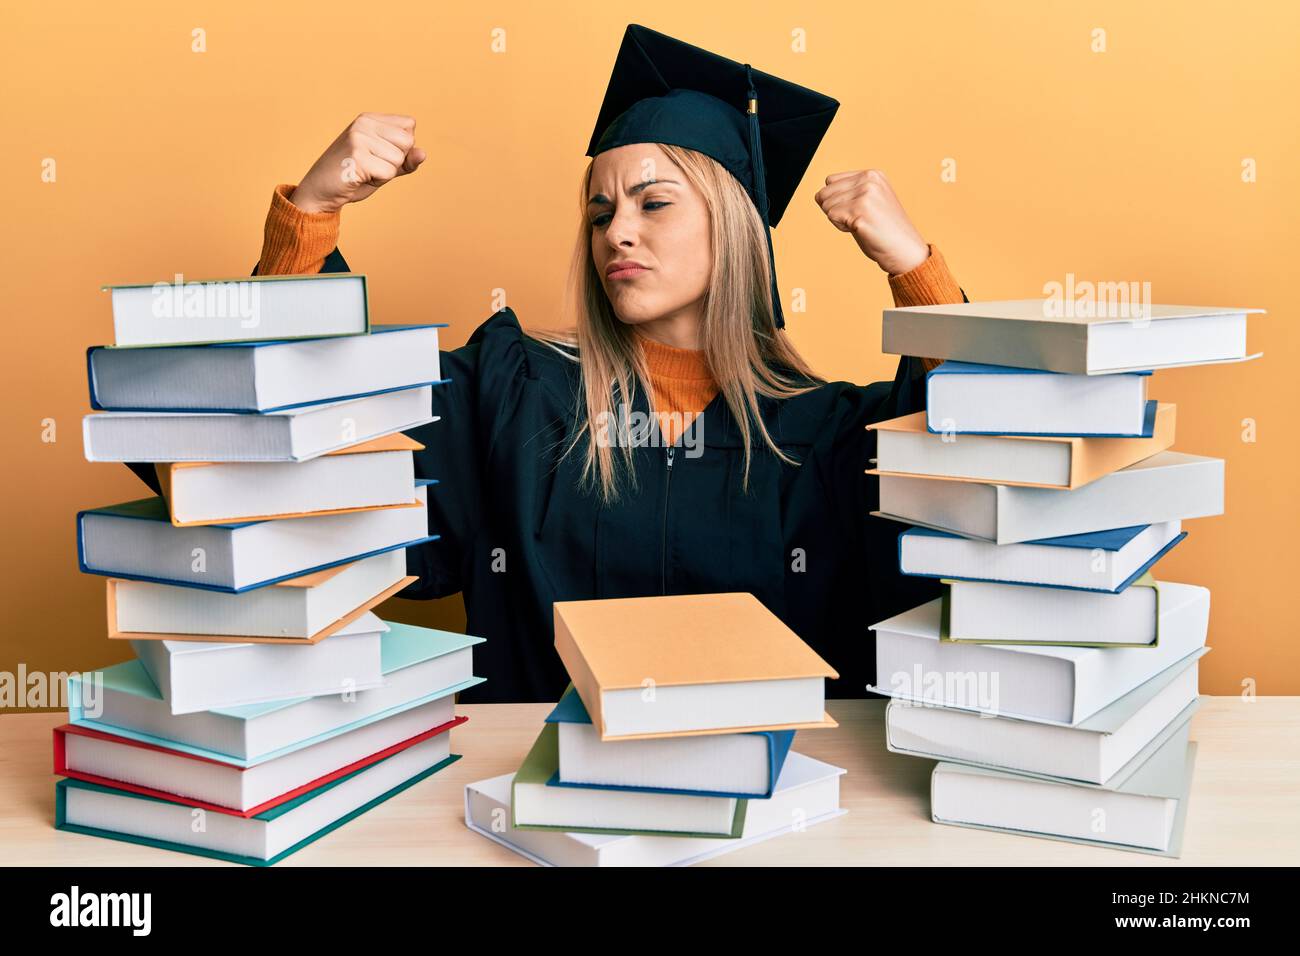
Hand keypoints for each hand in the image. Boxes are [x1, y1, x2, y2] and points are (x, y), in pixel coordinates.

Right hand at [290, 113, 425, 213]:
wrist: (321, 191)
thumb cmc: (354, 177)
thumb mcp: (385, 166)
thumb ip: (406, 160)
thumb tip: (423, 153)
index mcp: (369, 118)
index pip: (409, 126)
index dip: (401, 147)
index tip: (378, 155)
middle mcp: (364, 123)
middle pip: (407, 142)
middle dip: (395, 161)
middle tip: (371, 166)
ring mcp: (358, 137)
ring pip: (398, 158)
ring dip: (386, 173)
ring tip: (364, 171)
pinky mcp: (357, 155)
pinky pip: (388, 172)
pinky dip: (378, 180)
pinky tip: (359, 177)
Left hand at [814, 169, 928, 275]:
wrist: (905, 250)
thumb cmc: (884, 230)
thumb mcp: (870, 201)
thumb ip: (850, 192)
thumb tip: (818, 195)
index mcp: (872, 174)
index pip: (830, 180)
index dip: (837, 200)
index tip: (857, 210)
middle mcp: (868, 180)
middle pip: (825, 193)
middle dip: (834, 210)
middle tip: (858, 219)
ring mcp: (865, 194)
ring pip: (826, 205)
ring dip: (838, 220)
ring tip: (861, 224)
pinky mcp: (860, 211)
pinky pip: (831, 216)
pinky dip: (841, 227)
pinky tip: (860, 230)